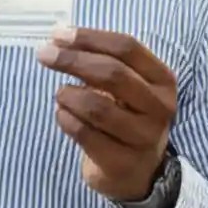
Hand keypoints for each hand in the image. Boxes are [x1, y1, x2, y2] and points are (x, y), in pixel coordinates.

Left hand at [37, 28, 176, 201]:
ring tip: (61, 94)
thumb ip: (101, 60)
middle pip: (113, 74)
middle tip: (45, 56)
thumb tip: (59, 37)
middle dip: (73, 61)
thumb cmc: (126, 116)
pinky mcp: (122, 162)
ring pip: (97, 107)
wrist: (139, 172)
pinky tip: (63, 114)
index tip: (58, 35)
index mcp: (162, 80)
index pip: (127, 48)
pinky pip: (84, 134)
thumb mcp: (127, 86)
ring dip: (69, 95)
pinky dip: (65, 119)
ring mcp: (143, 138)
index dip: (90, 38)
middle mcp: (159, 107)